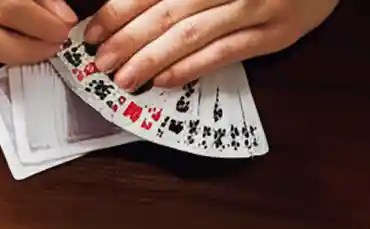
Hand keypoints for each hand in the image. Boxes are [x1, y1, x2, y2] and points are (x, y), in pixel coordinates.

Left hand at [85, 0, 338, 89]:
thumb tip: (136, 3)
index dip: (119, 10)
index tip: (93, 31)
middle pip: (169, 12)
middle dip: (127, 39)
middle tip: (100, 62)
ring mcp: (256, 8)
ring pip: (193, 35)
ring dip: (152, 59)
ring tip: (124, 77)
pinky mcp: (277, 34)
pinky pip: (227, 52)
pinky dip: (193, 67)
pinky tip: (166, 80)